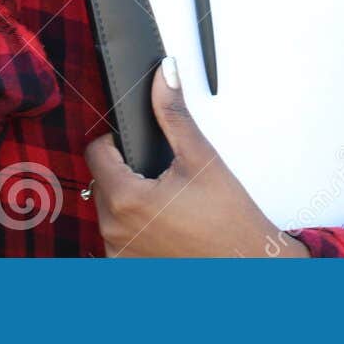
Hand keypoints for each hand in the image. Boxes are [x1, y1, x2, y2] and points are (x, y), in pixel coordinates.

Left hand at [84, 58, 310, 257]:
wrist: (246, 264)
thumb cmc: (228, 218)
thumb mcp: (200, 157)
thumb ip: (174, 113)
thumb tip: (164, 74)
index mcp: (125, 199)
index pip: (96, 153)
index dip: (118, 141)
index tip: (142, 145)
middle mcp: (113, 231)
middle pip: (104, 181)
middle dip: (128, 171)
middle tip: (166, 175)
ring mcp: (117, 254)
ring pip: (110, 210)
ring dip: (131, 200)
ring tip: (170, 202)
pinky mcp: (126, 269)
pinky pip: (119, 236)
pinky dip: (136, 226)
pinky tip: (167, 225)